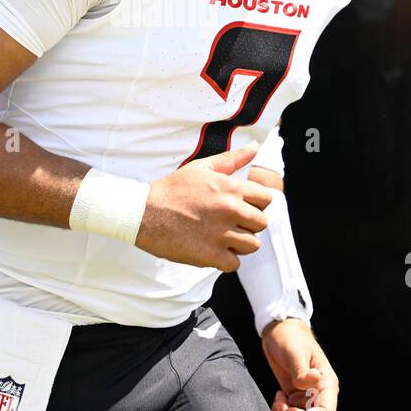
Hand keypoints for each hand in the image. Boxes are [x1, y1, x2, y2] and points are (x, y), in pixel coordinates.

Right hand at [136, 142, 274, 271]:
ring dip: (240, 243)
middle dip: (249, 224)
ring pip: (252, 245)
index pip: (266, 199)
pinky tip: (213, 250)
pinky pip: (234, 264)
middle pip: (262, 223)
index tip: (243, 206)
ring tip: (223, 237)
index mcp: (230, 188)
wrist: (145, 213)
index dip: (256, 203)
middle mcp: (230, 210)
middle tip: (231, 223)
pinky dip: (225, 260)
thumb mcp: (202, 167)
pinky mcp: (211, 255)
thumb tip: (255, 146)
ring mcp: (221, 234)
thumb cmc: (172, 190)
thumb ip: (232, 159)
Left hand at [261, 318, 337, 410]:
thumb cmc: (290, 337)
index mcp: (326, 382)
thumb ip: (301, 370)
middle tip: (280, 406)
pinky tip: (278, 398)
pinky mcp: (297, 398)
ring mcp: (309, 397)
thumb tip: (312, 381)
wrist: (280, 331)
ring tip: (277, 402)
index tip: (290, 410)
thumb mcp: (294, 351)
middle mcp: (321, 393)